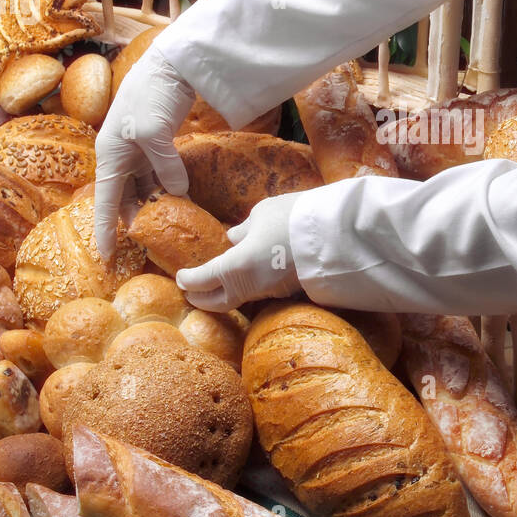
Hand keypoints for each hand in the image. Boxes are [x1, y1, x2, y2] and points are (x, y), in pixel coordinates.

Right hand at [94, 46, 195, 257]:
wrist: (170, 64)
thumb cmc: (151, 94)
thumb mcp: (154, 133)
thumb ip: (165, 167)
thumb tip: (178, 194)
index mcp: (110, 154)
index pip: (106, 200)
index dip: (105, 228)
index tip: (107, 255)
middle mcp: (120, 155)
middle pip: (124, 197)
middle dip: (135, 219)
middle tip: (149, 244)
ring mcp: (139, 150)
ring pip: (143, 187)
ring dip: (154, 205)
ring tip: (167, 228)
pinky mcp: (157, 144)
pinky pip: (159, 174)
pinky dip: (167, 188)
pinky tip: (180, 202)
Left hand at [175, 193, 300, 311]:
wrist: (336, 236)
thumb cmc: (293, 219)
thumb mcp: (262, 214)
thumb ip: (243, 229)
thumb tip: (233, 238)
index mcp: (235, 267)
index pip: (202, 279)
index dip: (188, 280)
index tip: (180, 278)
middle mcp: (250, 286)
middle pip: (219, 302)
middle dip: (202, 299)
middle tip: (191, 294)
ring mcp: (272, 292)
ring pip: (241, 298)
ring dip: (226, 293)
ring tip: (219, 284)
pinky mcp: (290, 291)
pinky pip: (261, 292)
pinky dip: (249, 287)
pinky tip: (250, 276)